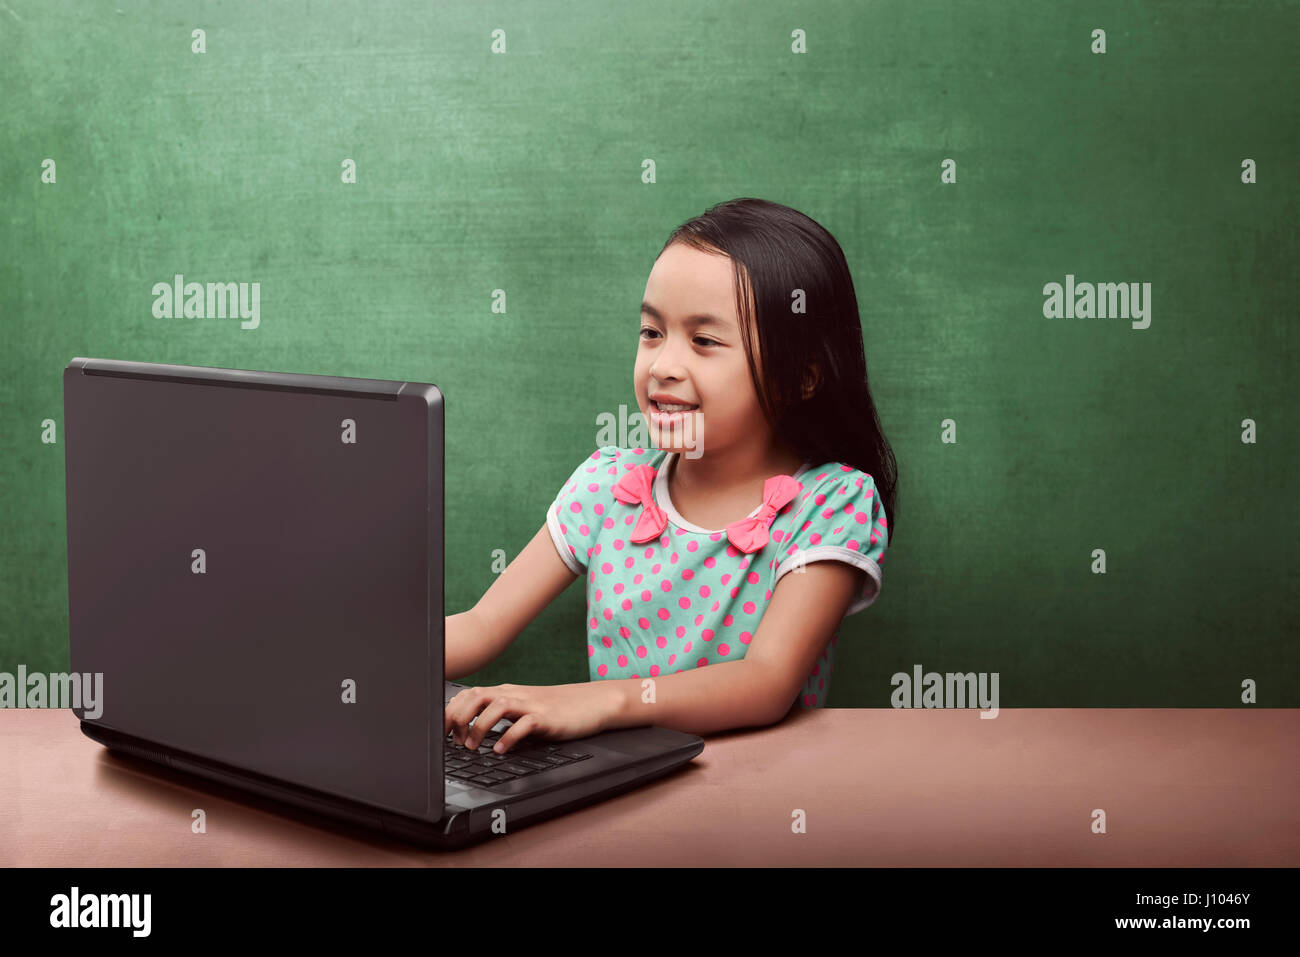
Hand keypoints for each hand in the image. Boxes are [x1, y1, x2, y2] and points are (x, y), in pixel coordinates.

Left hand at [444, 682, 617, 754]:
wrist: (591, 703)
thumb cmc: (556, 709)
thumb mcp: (523, 708)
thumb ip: (501, 714)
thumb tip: (471, 727)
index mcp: (507, 692)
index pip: (471, 694)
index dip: (452, 711)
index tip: (443, 731)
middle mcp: (515, 695)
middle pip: (478, 696)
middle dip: (459, 717)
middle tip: (453, 740)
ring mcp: (531, 704)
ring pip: (497, 706)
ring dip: (479, 727)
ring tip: (472, 746)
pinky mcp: (546, 718)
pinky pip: (523, 724)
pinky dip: (508, 738)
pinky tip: (500, 750)